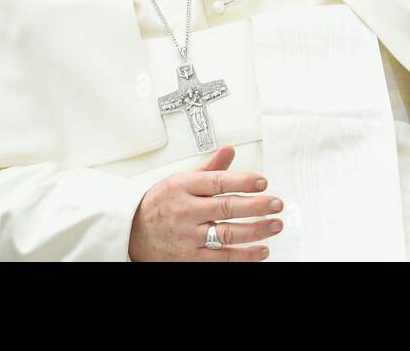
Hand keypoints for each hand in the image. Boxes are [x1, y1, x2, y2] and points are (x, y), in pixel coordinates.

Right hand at [128, 146, 283, 261]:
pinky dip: (243, 256)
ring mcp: (188, 236)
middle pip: (226, 207)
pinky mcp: (189, 257)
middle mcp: (185, 211)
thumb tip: (230, 150)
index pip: (217, 182)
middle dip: (256, 206)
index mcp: (183, 187)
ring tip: (275, 225)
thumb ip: (210, 168)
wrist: (131, 232)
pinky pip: (220, 258)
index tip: (263, 182)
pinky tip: (261, 250)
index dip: (242, 181)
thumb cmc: (161, 203)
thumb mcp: (181, 179)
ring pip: (226, 234)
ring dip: (255, 231)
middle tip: (277, 203)